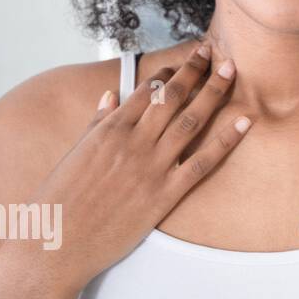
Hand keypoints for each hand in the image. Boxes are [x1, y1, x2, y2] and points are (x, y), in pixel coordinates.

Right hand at [0, 43, 251, 298]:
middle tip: (213, 51)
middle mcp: (132, 142)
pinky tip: (245, 121)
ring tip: (232, 70)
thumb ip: (96, 124)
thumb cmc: (57, 203)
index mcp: (108, 129)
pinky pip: (203, 162)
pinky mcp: (164, 195)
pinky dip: (226, 140)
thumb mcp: (72, 155)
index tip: (185, 62)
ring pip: (192, 120)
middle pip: (173, 96)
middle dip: (196, 69)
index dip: (170, 72)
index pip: (146, 89)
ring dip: (215, 91)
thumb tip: (111, 95)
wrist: (53, 247)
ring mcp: (150, 167)